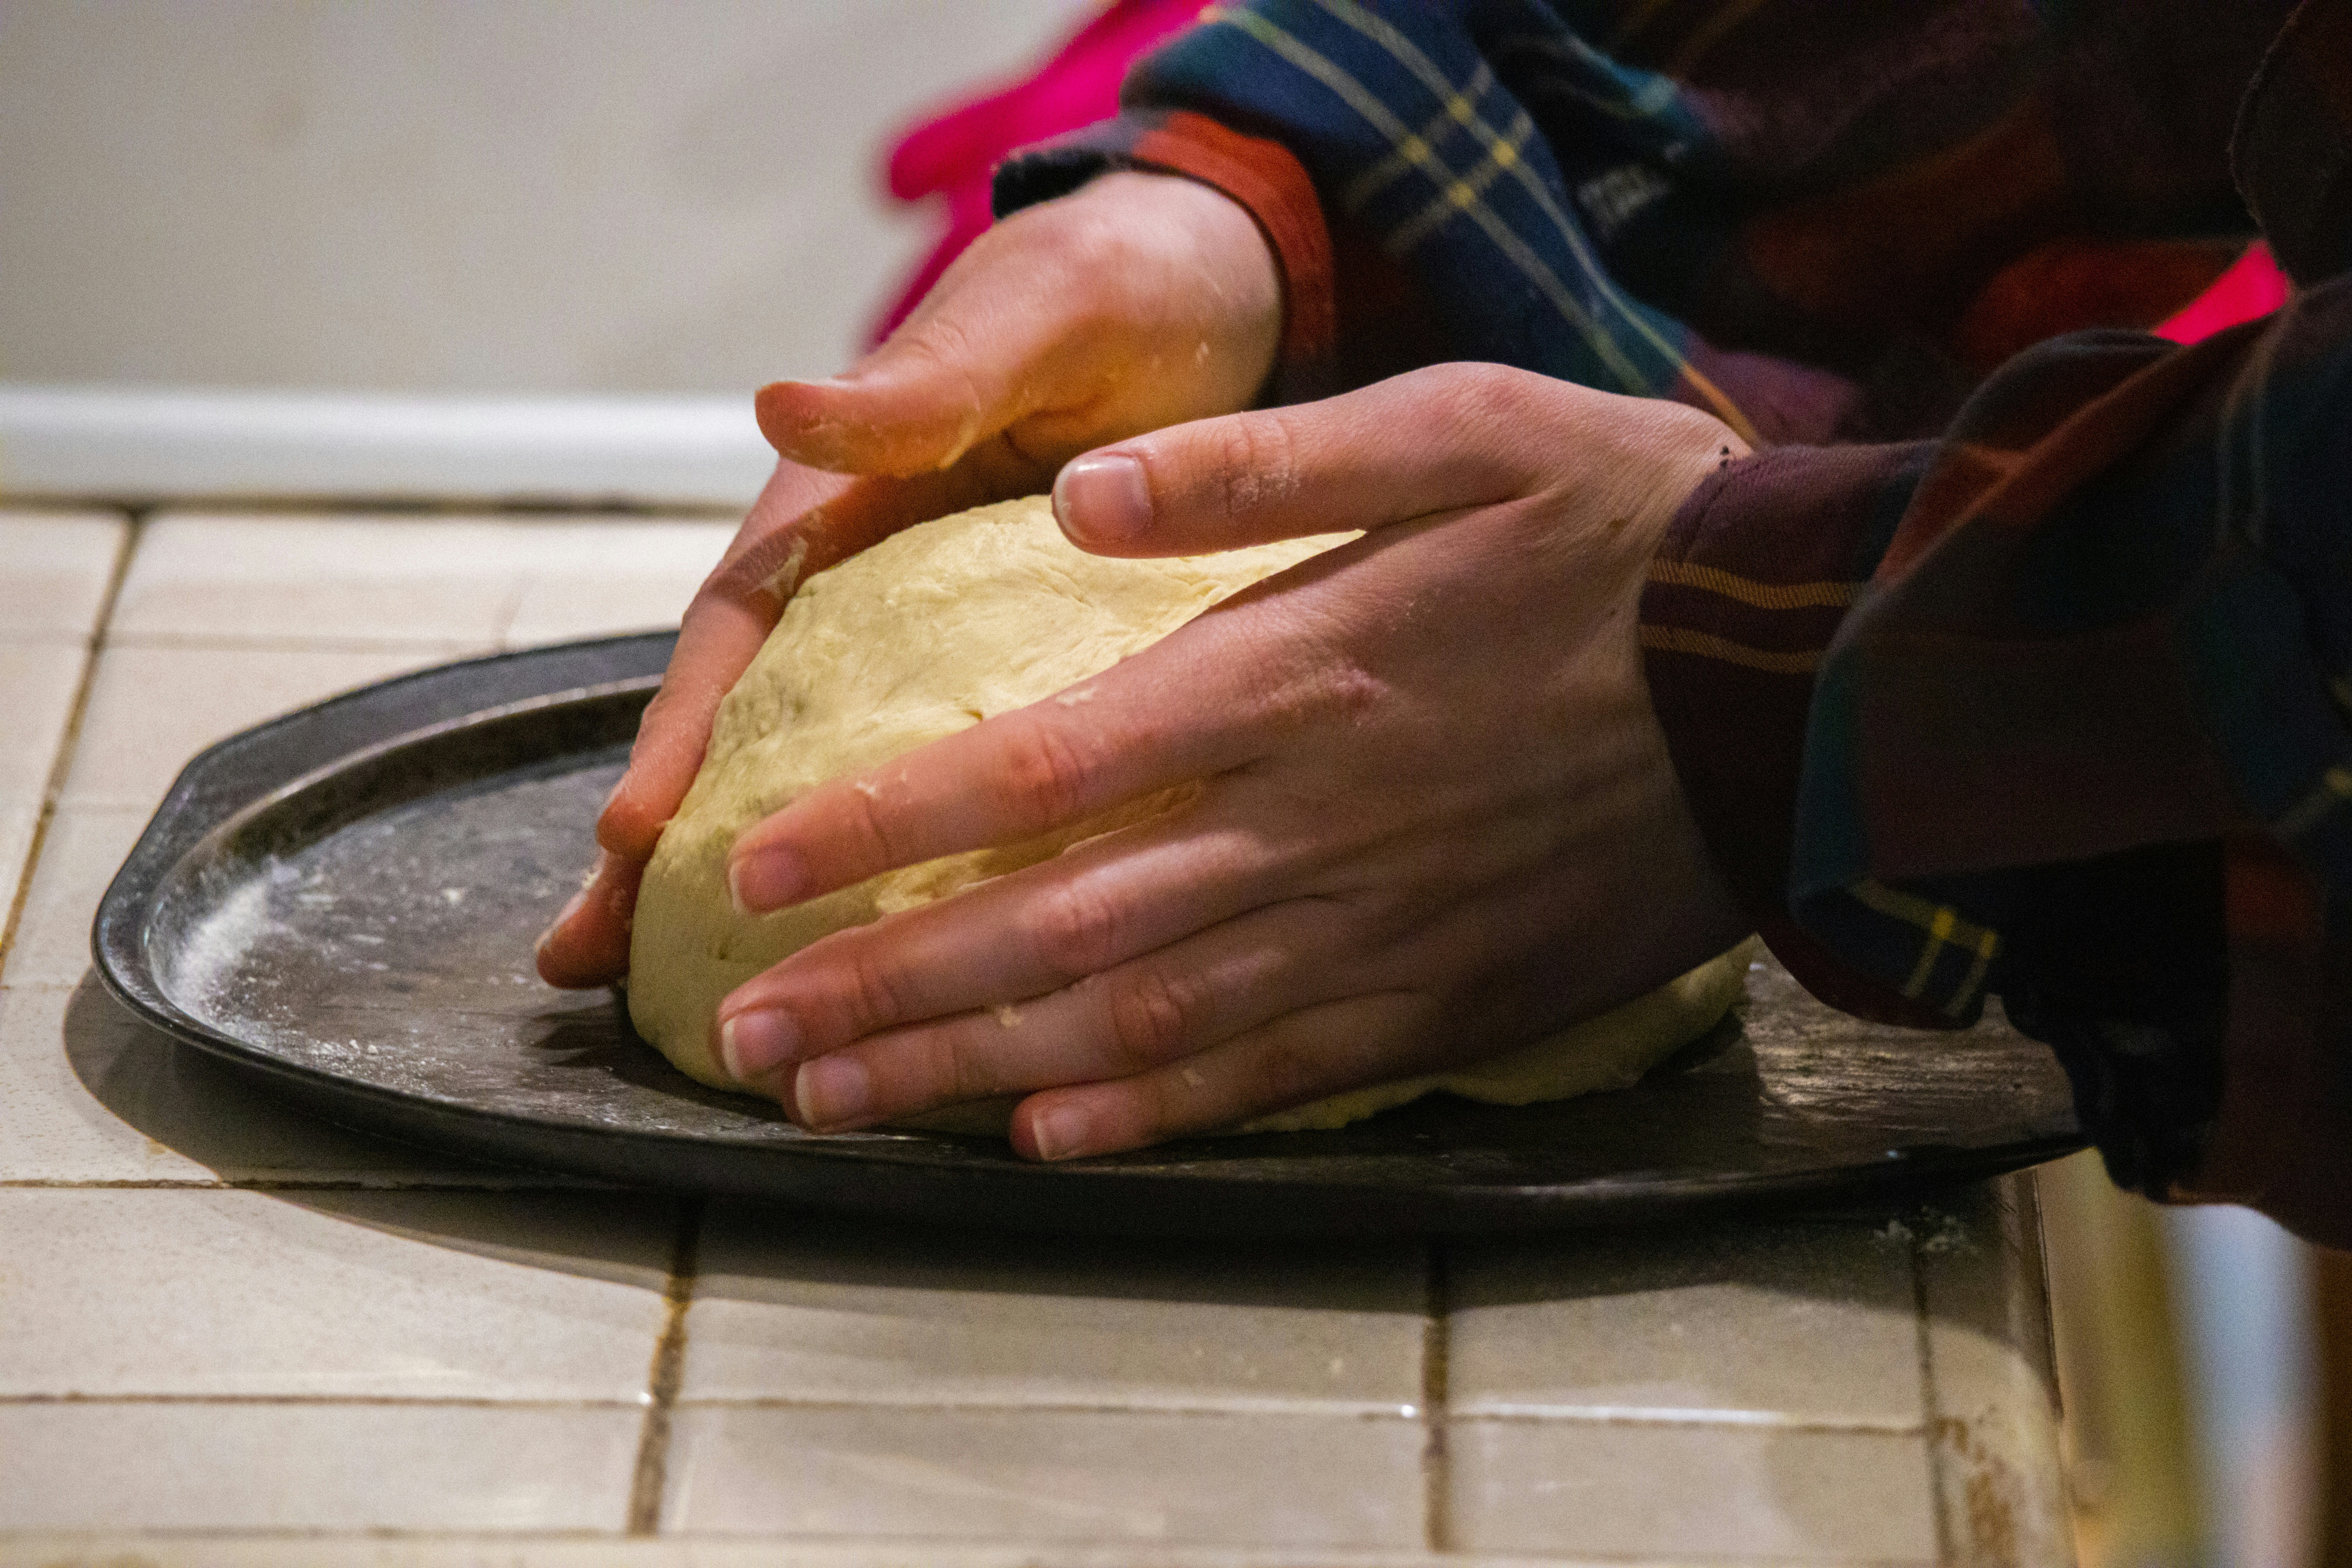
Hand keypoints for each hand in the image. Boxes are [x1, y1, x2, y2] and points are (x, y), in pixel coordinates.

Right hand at [535, 171, 1281, 985]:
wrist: (1202, 299)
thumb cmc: (1102, 294)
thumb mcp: (1023, 323)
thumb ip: (919, 381)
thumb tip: (779, 400)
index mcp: (842, 503)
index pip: (738, 632)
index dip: (680, 736)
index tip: (627, 839)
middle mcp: (864, 582)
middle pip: (743, 723)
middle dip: (662, 842)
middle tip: (591, 962)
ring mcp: (925, 634)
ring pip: (818, 764)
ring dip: (746, 868)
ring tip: (681, 991)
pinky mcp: (1001, 666)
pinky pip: (929, 766)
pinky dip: (888, 851)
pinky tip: (879, 945)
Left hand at [709, 363, 1753, 1157]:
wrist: (1808, 668)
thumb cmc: (1625, 533)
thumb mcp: (1458, 428)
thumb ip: (1257, 463)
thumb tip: (1080, 499)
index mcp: (1291, 680)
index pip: (1030, 775)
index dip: (879, 832)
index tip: (754, 874)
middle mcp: (1307, 827)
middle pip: (1051, 931)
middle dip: (883, 989)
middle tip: (748, 1039)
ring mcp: (1375, 928)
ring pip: (1136, 1026)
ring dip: (974, 1070)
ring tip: (843, 1101)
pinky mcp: (1446, 993)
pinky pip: (1275, 1075)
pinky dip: (1157, 1117)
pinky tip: (1053, 1141)